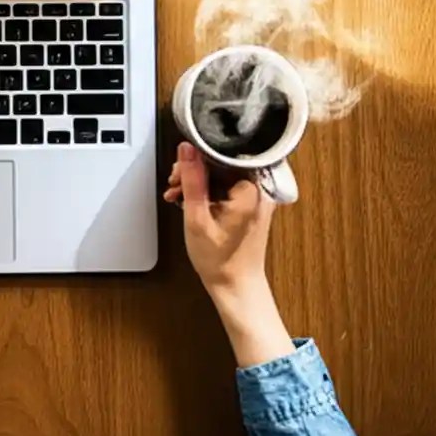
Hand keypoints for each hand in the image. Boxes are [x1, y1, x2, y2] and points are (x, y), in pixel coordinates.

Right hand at [163, 142, 275, 292]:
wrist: (236, 286)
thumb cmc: (221, 260)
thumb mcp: (197, 217)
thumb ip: (192, 180)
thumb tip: (187, 149)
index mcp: (252, 190)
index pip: (221, 156)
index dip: (195, 159)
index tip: (178, 172)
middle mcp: (260, 190)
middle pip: (221, 164)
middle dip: (194, 171)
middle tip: (175, 185)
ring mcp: (257, 198)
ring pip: (222, 175)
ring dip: (198, 182)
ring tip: (179, 195)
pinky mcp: (251, 205)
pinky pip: (227, 187)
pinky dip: (208, 191)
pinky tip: (192, 202)